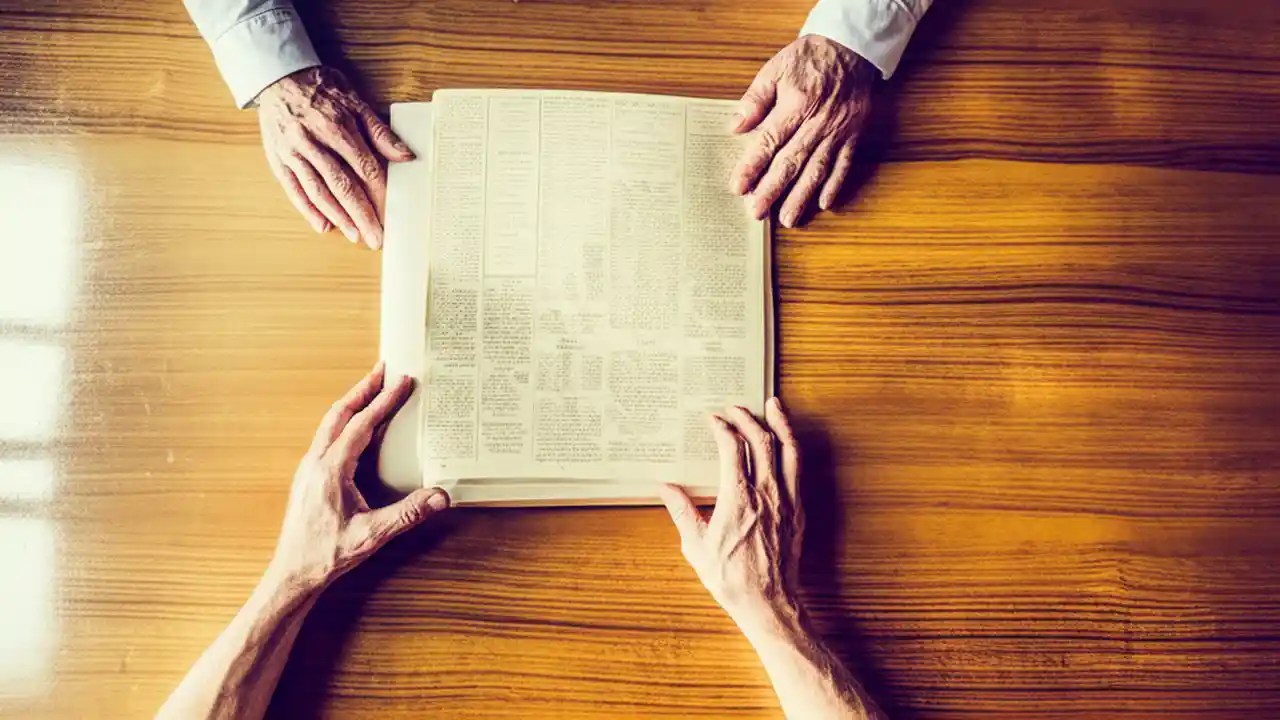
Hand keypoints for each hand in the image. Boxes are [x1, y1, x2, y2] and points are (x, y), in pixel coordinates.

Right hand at [256, 66, 413, 248]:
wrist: (278, 75)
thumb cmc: (322, 88)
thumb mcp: (356, 102)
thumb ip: (380, 132)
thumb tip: (406, 156)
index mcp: (337, 127)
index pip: (364, 167)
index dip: (379, 193)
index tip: (391, 213)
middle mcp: (313, 141)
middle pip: (342, 185)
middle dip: (361, 214)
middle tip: (375, 238)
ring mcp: (293, 152)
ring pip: (318, 190)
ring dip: (338, 216)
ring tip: (354, 235)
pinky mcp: (277, 159)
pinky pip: (293, 188)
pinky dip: (307, 209)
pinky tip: (323, 225)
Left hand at [269, 363, 448, 590]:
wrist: (292, 573)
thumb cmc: (326, 555)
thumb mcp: (371, 535)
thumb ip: (406, 514)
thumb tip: (440, 497)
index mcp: (330, 469)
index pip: (361, 424)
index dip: (384, 401)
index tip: (402, 381)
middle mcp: (315, 463)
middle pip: (339, 413)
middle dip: (363, 389)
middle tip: (383, 370)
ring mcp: (308, 469)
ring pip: (329, 424)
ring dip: (351, 403)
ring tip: (371, 390)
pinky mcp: (308, 478)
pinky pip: (326, 438)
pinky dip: (344, 422)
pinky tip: (356, 429)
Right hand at [659, 398, 804, 626]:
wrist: (768, 602)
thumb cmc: (731, 578)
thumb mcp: (696, 547)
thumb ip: (683, 512)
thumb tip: (665, 488)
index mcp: (738, 499)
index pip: (733, 449)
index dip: (723, 428)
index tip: (713, 420)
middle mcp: (765, 493)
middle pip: (761, 441)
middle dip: (748, 418)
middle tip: (736, 407)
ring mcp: (786, 500)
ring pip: (788, 450)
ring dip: (780, 423)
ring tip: (774, 405)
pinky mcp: (798, 510)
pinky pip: (799, 469)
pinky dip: (793, 447)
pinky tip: (788, 440)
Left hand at [730, 35, 874, 227]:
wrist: (851, 48)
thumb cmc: (809, 58)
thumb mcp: (776, 69)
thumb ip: (755, 99)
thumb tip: (736, 126)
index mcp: (797, 105)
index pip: (769, 141)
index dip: (752, 166)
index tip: (738, 187)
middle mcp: (818, 123)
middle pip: (792, 162)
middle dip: (773, 190)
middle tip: (757, 212)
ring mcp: (838, 131)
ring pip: (818, 169)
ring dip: (802, 196)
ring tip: (788, 218)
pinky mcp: (853, 135)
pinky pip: (844, 164)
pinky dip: (835, 185)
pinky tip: (823, 203)